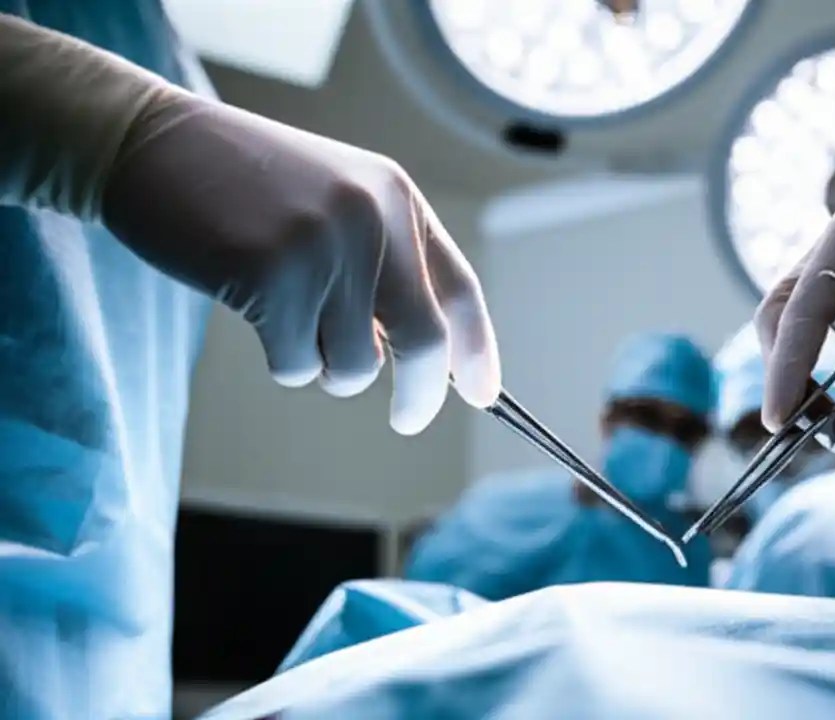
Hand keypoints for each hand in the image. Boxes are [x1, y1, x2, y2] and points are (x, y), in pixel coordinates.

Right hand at [102, 92, 499, 433]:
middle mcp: (373, 218)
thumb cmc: (242, 185)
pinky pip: (297, 366)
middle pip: (425, 342)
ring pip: (355, 366)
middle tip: (409, 420)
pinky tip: (251, 307)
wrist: (150, 144)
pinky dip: (281, 359)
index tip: (485, 395)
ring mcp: (325, 247)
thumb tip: (427, 363)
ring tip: (288, 317)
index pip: (459, 290)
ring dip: (325, 367)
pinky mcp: (273, 277)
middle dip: (422, 396)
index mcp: (397, 197)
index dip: (478, 351)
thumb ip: (384, 267)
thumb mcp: (336, 200)